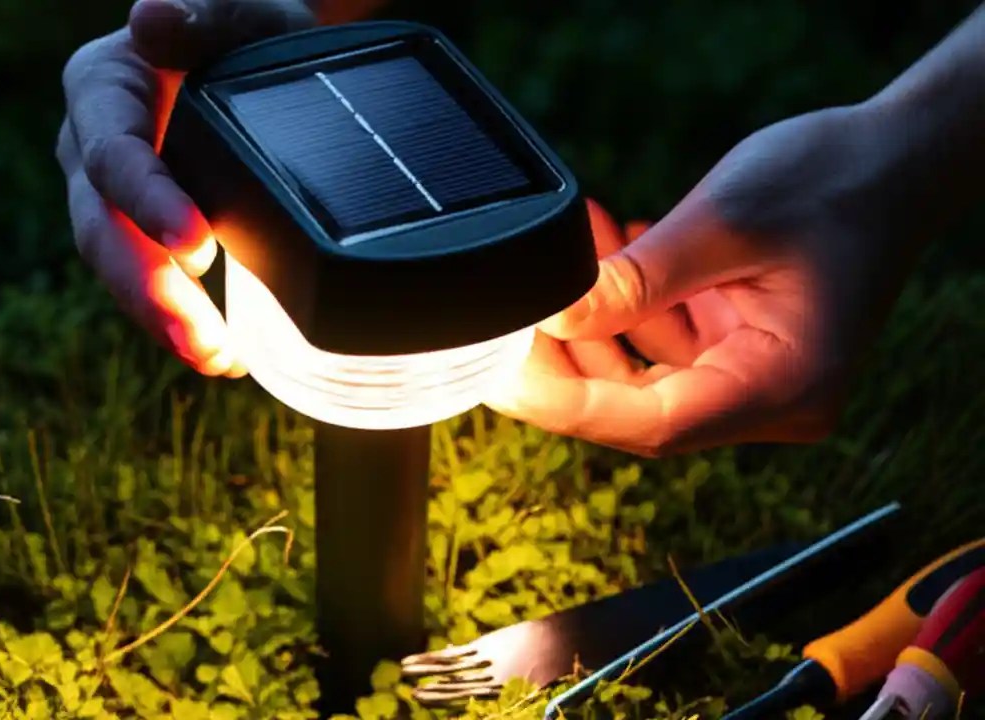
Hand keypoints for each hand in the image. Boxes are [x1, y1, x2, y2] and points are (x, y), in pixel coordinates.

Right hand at [56, 1, 315, 375]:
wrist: (254, 50)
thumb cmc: (244, 26)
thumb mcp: (235, 11)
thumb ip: (198, 14)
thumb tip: (148, 18)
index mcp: (101, 91)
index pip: (113, 157)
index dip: (149, 205)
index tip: (198, 249)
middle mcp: (91, 149)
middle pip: (102, 232)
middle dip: (148, 294)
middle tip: (202, 343)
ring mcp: (113, 197)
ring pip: (120, 269)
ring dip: (163, 321)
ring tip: (217, 361)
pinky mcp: (142, 231)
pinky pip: (149, 280)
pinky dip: (180, 320)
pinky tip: (224, 356)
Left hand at [486, 106, 910, 455]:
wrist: (899, 159)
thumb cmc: (836, 181)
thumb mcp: (726, 222)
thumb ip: (634, 280)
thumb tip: (550, 319)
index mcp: (783, 387)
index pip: (649, 424)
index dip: (563, 405)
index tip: (497, 375)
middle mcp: (772, 400)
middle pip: (637, 410)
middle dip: (564, 366)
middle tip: (503, 320)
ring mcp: (757, 379)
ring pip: (643, 380)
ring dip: (590, 328)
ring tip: (556, 263)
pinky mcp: (743, 351)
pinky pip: (664, 349)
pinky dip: (626, 310)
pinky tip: (602, 253)